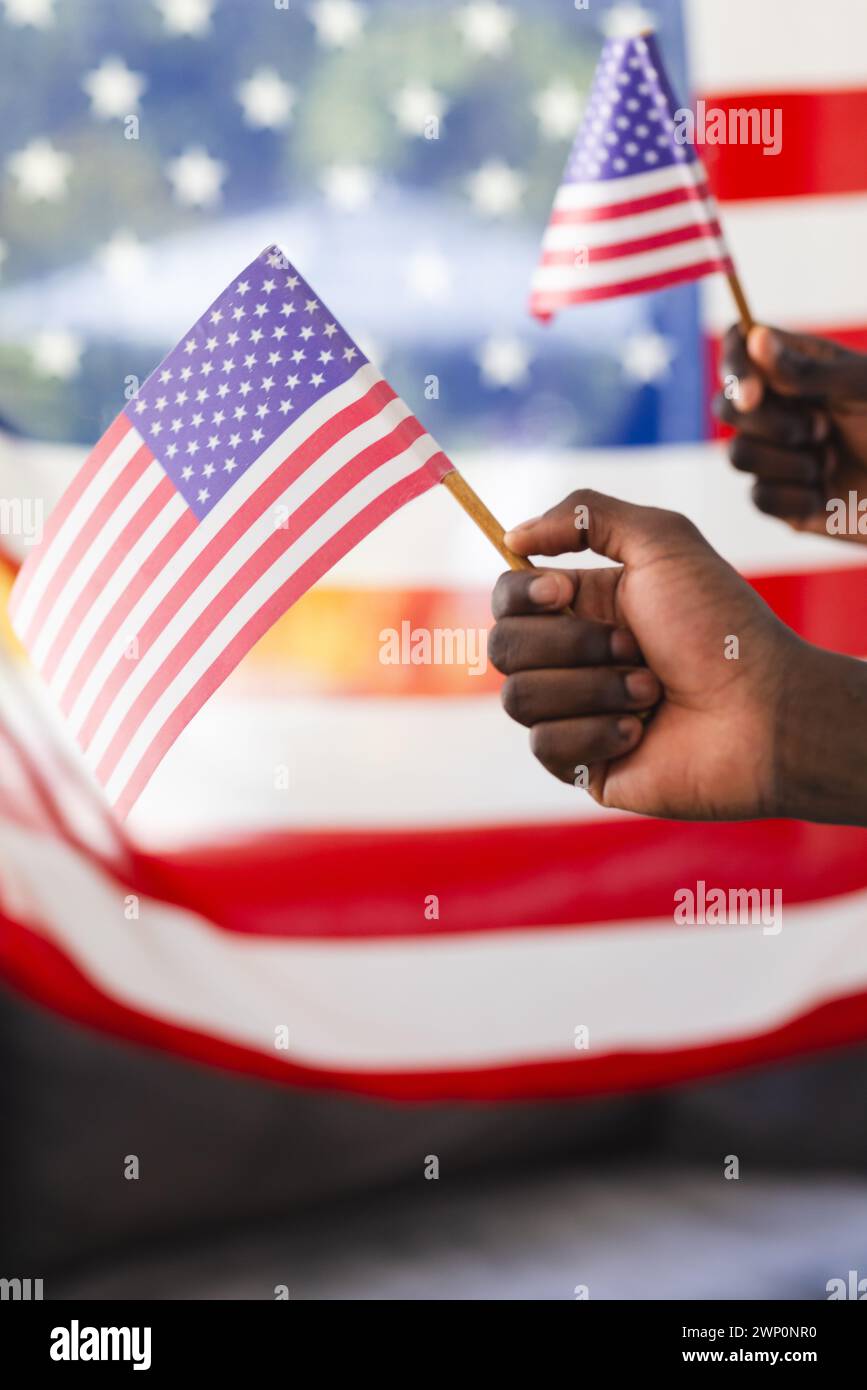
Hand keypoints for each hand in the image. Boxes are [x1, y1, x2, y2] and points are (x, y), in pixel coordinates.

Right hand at [490, 489, 815, 820]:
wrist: (765, 713)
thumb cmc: (722, 628)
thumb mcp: (663, 541)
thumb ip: (584, 514)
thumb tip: (511, 536)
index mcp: (584, 606)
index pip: (507, 596)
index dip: (523, 594)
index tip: (565, 592)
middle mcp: (572, 659)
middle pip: (503, 647)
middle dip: (572, 645)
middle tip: (637, 648)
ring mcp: (573, 714)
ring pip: (519, 699)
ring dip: (593, 689)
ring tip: (651, 691)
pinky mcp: (581, 766)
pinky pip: (545, 746)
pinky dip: (597, 732)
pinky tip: (641, 731)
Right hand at [714, 324, 866, 543]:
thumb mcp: (862, 389)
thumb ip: (805, 369)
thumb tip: (754, 337)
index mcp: (798, 368)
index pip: (741, 347)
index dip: (734, 367)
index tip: (753, 395)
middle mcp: (781, 408)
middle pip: (724, 406)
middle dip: (768, 424)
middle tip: (820, 430)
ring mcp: (777, 454)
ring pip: (738, 455)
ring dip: (789, 462)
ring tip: (831, 462)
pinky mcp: (781, 499)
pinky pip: (758, 497)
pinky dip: (795, 498)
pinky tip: (827, 496)